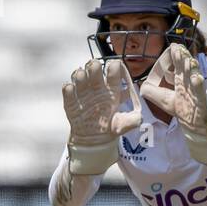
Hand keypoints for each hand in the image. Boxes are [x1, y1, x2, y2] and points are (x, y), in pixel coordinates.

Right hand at [62, 58, 141, 174]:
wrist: (93, 140)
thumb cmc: (110, 128)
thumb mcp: (123, 125)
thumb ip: (132, 120)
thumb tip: (139, 117)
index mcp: (112, 89)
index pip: (114, 71)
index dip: (113, 67)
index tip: (113, 68)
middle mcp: (97, 88)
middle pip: (94, 67)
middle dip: (93, 65)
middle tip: (94, 68)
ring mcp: (83, 93)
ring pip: (79, 75)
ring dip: (80, 75)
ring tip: (81, 79)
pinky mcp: (71, 101)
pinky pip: (67, 90)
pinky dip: (68, 88)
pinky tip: (71, 90)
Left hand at [139, 44, 206, 165]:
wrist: (192, 123)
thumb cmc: (179, 108)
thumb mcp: (162, 99)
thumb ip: (151, 91)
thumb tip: (141, 84)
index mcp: (180, 80)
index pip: (178, 65)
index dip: (176, 56)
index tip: (173, 46)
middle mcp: (189, 82)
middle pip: (186, 67)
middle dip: (183, 57)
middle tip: (179, 48)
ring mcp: (196, 90)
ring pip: (194, 75)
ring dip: (191, 68)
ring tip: (188, 60)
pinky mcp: (201, 100)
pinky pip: (200, 91)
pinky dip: (199, 84)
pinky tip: (196, 78)